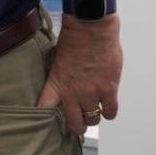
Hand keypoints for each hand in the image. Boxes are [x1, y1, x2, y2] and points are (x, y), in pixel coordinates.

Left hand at [36, 15, 121, 135]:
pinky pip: (110, 111)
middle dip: (76, 125)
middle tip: (78, 124)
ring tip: (93, 111)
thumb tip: (65, 88)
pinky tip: (106, 108)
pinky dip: (109, 112)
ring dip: (93, 116)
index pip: (45, 108)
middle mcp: (73, 93)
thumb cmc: (73, 40)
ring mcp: (92, 92)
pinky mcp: (109, 89)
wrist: (91, 29)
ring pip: (93, 118)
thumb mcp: (58, 62)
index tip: (45, 124)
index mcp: (56, 84)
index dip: (44, 120)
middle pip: (74, 122)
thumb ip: (60, 78)